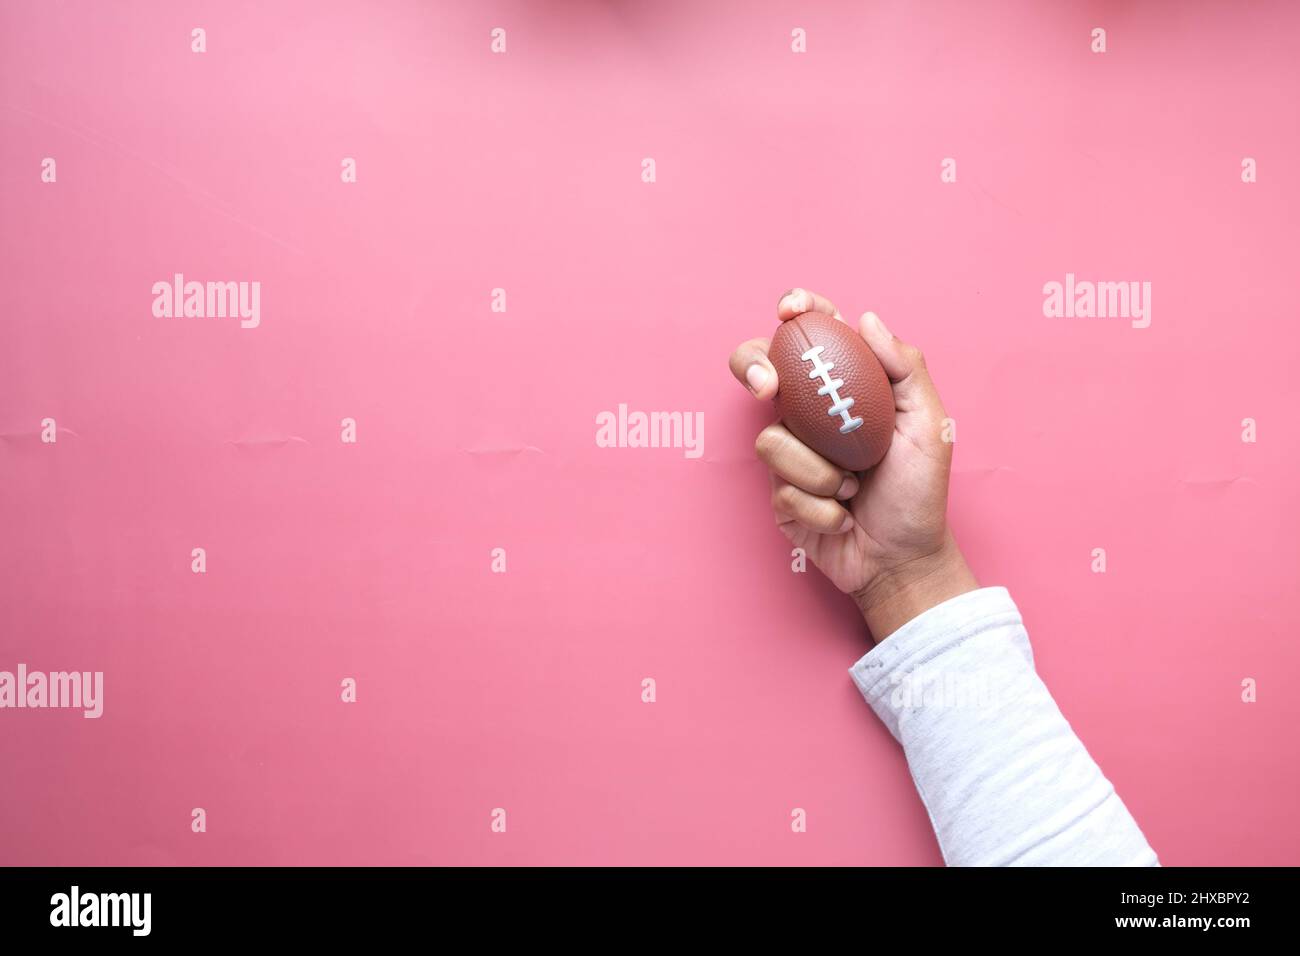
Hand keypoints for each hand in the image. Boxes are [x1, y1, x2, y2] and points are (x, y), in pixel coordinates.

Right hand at [729, 288, 977, 640]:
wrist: (903, 558)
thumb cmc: (919, 491)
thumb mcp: (928, 424)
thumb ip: (904, 368)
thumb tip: (865, 319)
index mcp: (845, 388)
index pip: (814, 337)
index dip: (798, 313)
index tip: (792, 311)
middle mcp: (810, 414)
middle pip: (758, 368)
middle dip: (753, 367)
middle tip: (769, 387)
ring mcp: (790, 453)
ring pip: (772, 440)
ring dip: (820, 471)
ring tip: (854, 488)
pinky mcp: (778, 494)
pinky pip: (780, 486)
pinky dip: (820, 505)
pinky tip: (843, 515)